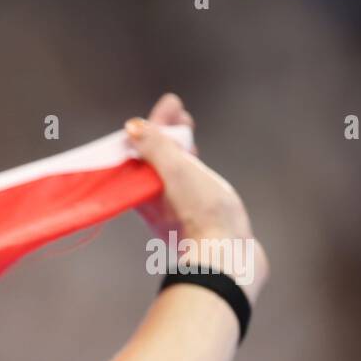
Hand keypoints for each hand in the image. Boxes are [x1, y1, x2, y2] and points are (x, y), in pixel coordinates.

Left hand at [128, 93, 268, 303]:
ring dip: (175, 146)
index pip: (143, 148)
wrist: (227, 257)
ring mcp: (173, 211)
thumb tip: (133, 128)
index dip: (155, 123)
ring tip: (185, 128)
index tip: (172, 103)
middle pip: (153, 158)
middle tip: (178, 111)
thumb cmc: (202, 214)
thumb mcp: (176, 172)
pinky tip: (195, 161)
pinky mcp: (193, 218)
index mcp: (142, 190)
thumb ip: (156, 148)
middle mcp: (153, 202)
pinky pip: (183, 184)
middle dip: (163, 131)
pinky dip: (187, 165)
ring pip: (168, 171)